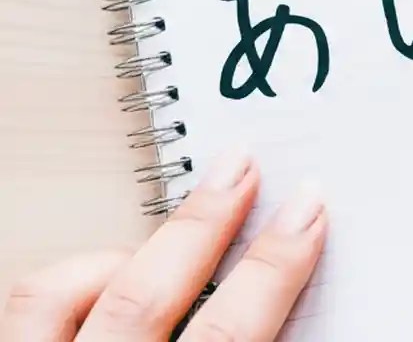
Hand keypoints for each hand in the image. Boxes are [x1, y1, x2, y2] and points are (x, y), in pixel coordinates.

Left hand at [1, 152, 325, 341]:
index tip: (307, 214)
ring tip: (175, 233)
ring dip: (127, 254)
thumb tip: (296, 307)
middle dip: (203, 223)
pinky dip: (73, 283)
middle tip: (242, 166)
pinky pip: (24, 312)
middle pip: (144, 297)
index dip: (274, 268)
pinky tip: (107, 279)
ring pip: (66, 294)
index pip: (229, 333)